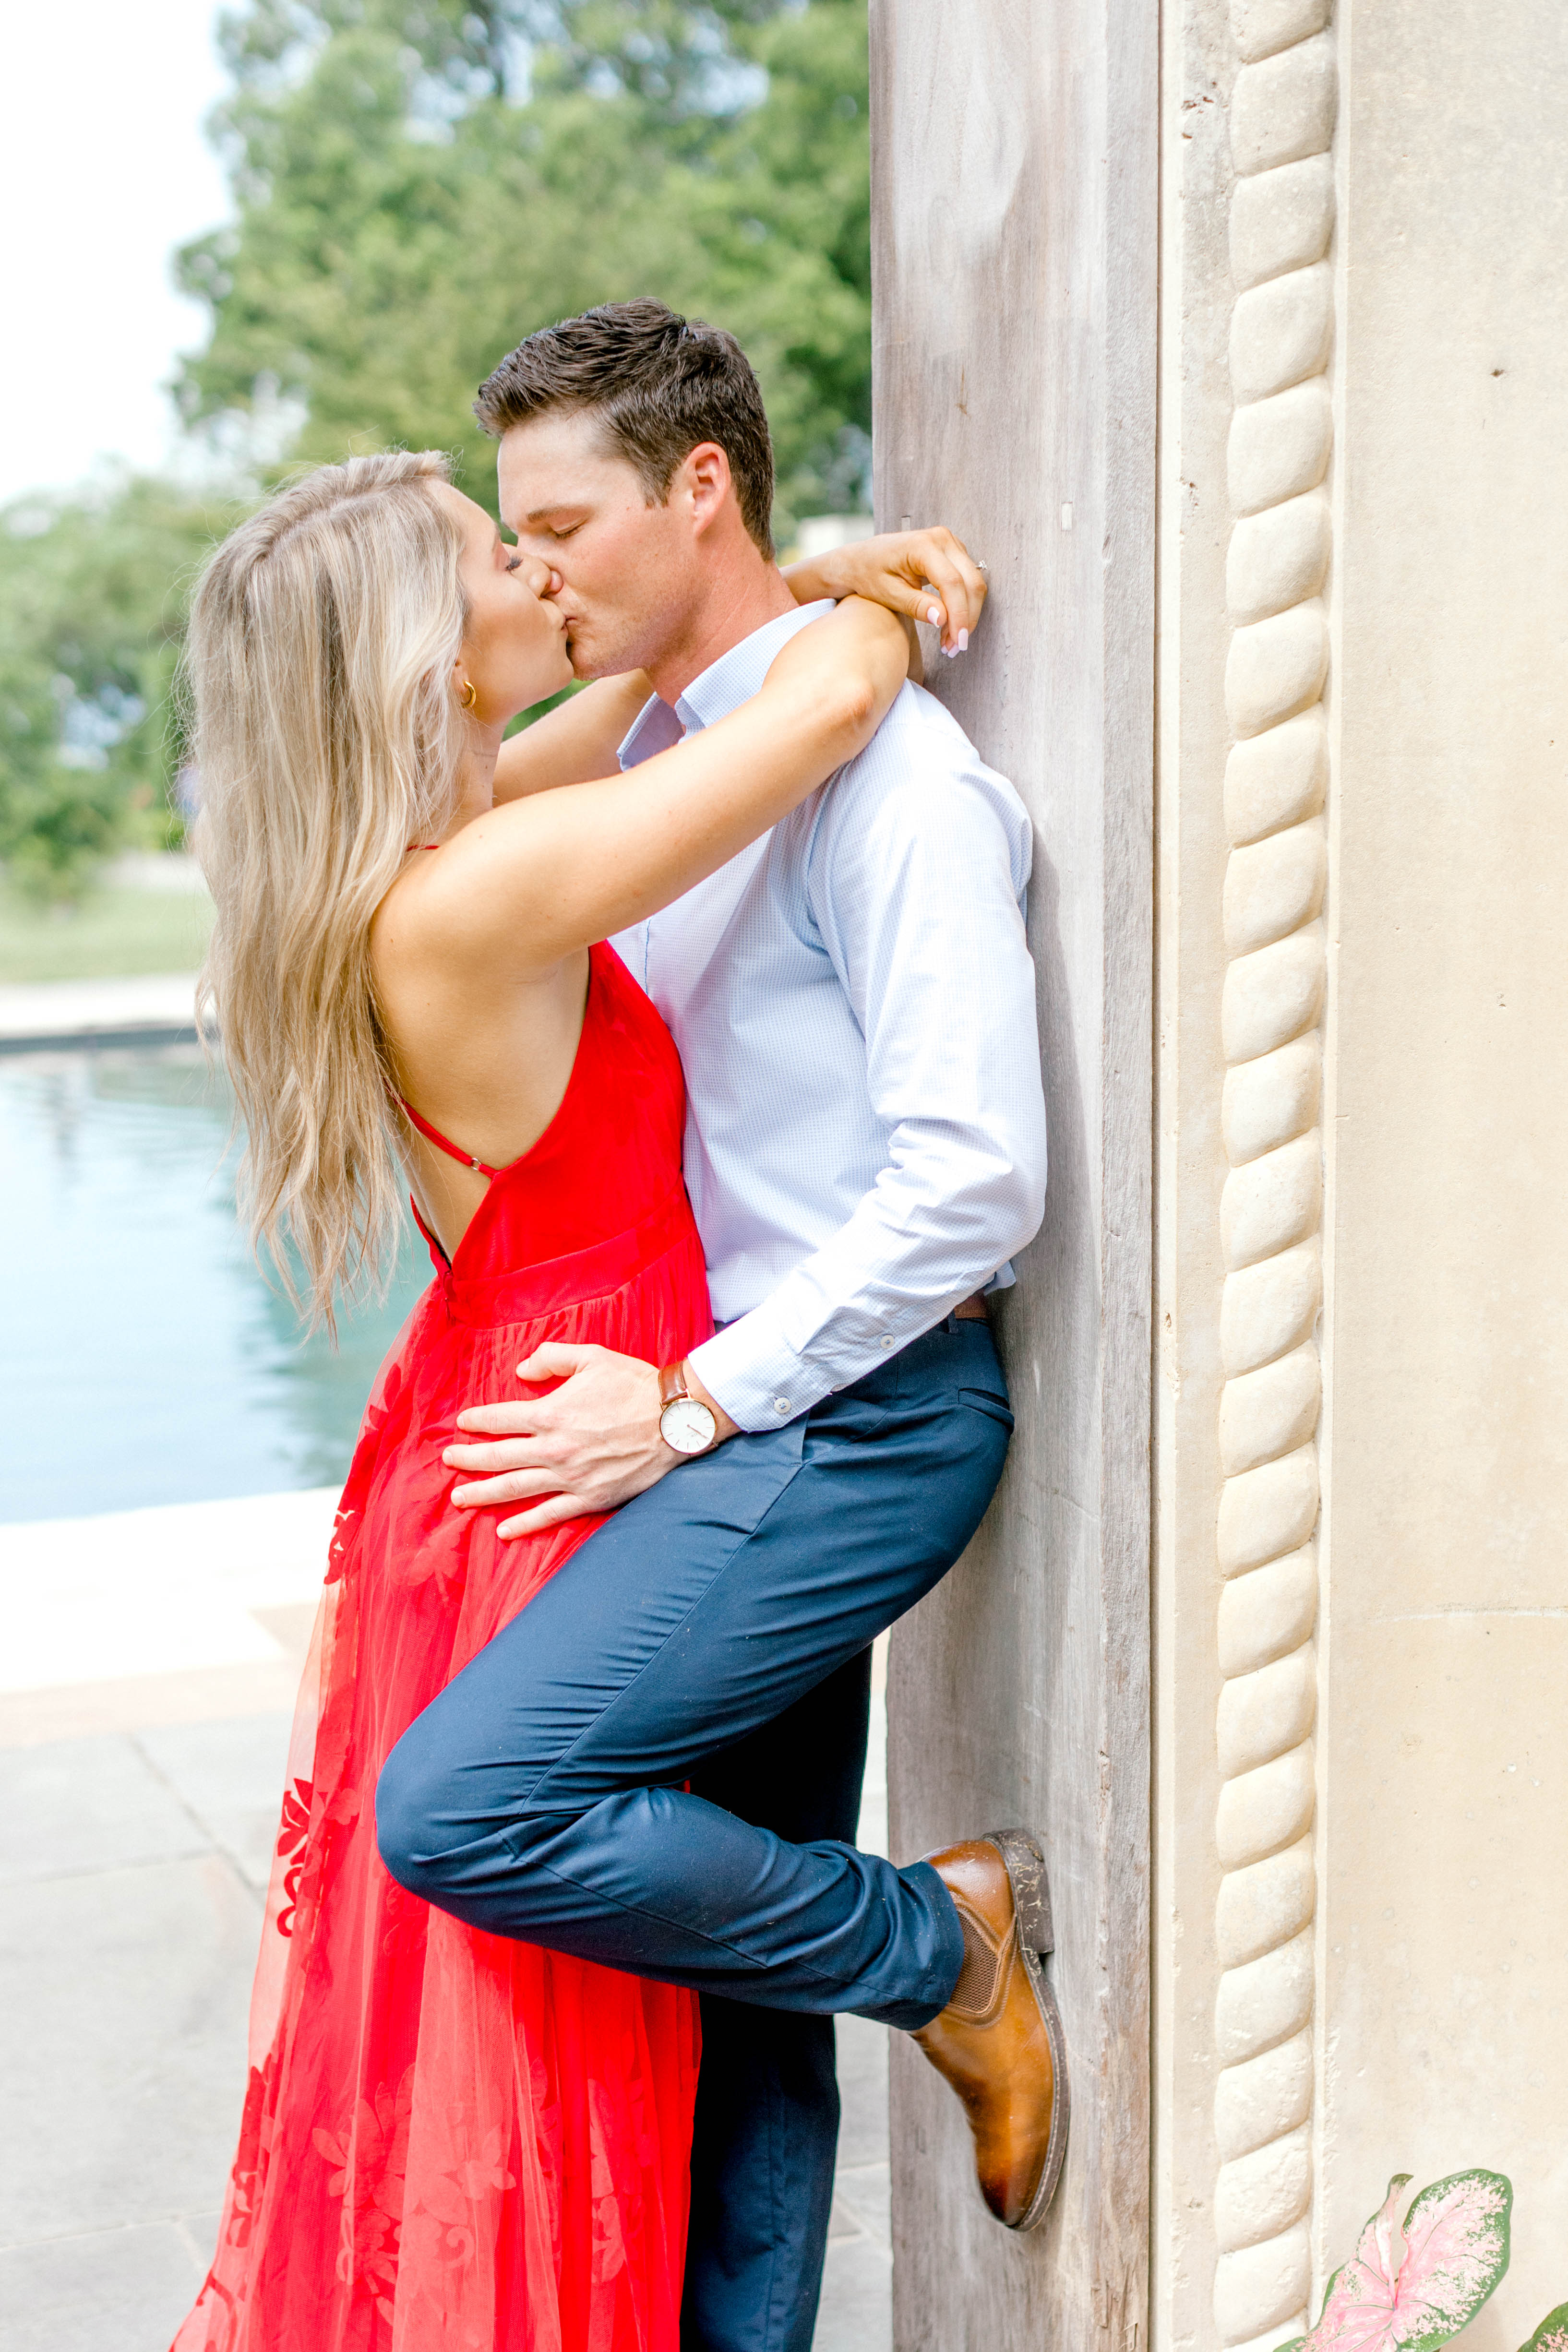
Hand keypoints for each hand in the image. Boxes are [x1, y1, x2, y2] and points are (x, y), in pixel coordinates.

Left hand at [443, 1343, 735, 1538]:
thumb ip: (552, 1358)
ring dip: (483, 1493)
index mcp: (551, 1413)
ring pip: (515, 1488)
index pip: (501, 1419)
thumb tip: (522, 1370)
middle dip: (468, 1458)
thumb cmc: (634, 1385)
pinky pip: (549, 1514)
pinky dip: (524, 1524)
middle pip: (498, 1457)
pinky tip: (504, 1530)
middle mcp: (553, 1448)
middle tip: (448, 1460)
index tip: (463, 1423)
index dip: (478, 1421)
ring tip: (459, 1497)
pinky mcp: (589, 1497)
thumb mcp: (592, 1357)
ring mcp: (570, 1477)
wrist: (675, 1421)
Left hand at [783, 527, 987, 658]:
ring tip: (950, 641)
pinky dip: (964, 605)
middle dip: (966, 619)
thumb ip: (916, 605)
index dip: (959, 614)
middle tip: (954, 647)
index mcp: (922, 545)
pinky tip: (950, 625)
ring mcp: (950, 544)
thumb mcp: (888, 593)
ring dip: (967, 615)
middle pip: (970, 583)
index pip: (951, 582)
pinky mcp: (953, 553)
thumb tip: (942, 619)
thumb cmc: (869, 573)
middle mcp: (941, 539)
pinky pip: (968, 581)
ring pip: (974, 583)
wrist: (861, 559)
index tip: (957, 640)